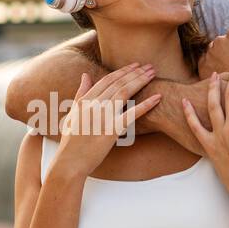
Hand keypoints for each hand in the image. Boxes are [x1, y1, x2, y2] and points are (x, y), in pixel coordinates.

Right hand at [53, 63, 161, 179]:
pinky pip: (132, 114)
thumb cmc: (71, 141)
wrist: (70, 162)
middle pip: (118, 83)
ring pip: (125, 92)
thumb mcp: (73, 114)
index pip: (107, 80)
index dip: (122, 71)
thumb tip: (85, 75)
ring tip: (153, 73)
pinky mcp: (112, 130)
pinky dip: (146, 104)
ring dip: (141, 80)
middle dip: (136, 72)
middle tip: (150, 66)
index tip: (135, 65)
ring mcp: (103, 116)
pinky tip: (158, 97)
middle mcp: (94, 105)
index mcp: (85, 101)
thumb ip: (80, 94)